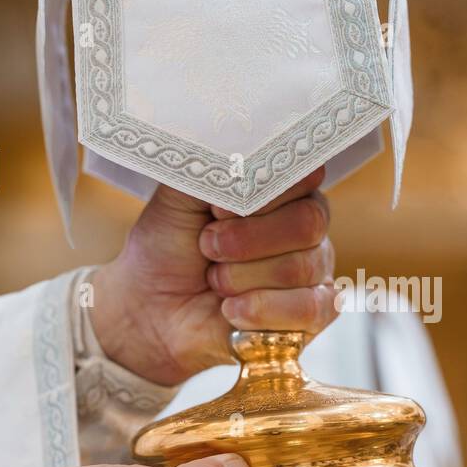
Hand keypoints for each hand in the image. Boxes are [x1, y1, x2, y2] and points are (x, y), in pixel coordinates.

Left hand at [90, 166, 336, 385]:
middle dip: (246, 239)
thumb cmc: (170, 248)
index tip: (217, 211)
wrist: (152, 308)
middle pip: (308, 222)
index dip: (260, 195)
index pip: (304, 176)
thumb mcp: (179, 196)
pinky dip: (262, 309)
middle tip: (208, 246)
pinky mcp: (312, 314)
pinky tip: (232, 309)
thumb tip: (242, 152)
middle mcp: (306, 227)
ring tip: (214, 280)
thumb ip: (213, 168)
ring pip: (300, 268)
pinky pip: (309, 309)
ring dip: (241, 277)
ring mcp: (314, 271)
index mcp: (283, 190)